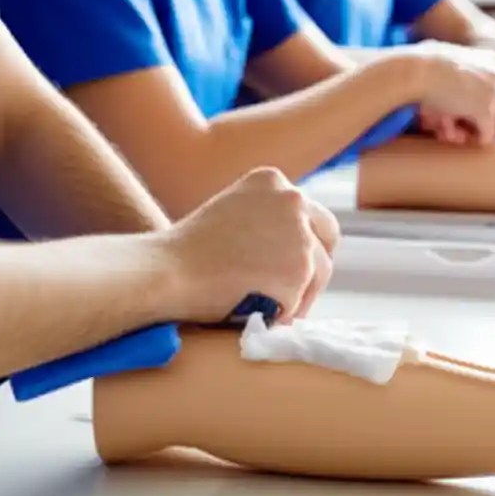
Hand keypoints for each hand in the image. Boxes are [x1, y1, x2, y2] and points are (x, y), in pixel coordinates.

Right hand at [163, 168, 337, 322]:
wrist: (168, 271)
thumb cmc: (186, 253)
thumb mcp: (231, 214)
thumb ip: (264, 222)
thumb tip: (286, 254)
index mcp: (272, 180)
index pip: (307, 213)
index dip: (304, 242)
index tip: (290, 264)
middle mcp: (292, 199)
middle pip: (326, 237)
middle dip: (314, 266)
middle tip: (296, 292)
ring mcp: (300, 234)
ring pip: (318, 272)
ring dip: (298, 294)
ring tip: (269, 310)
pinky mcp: (301, 269)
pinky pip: (302, 300)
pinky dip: (285, 313)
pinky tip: (258, 315)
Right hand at [399, 41, 494, 145]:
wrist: (418, 69)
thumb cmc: (424, 64)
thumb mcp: (453, 61)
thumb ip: (465, 72)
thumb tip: (462, 88)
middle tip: (483, 134)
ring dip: (485, 134)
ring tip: (464, 135)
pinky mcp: (486, 111)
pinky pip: (488, 135)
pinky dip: (476, 139)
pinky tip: (459, 135)